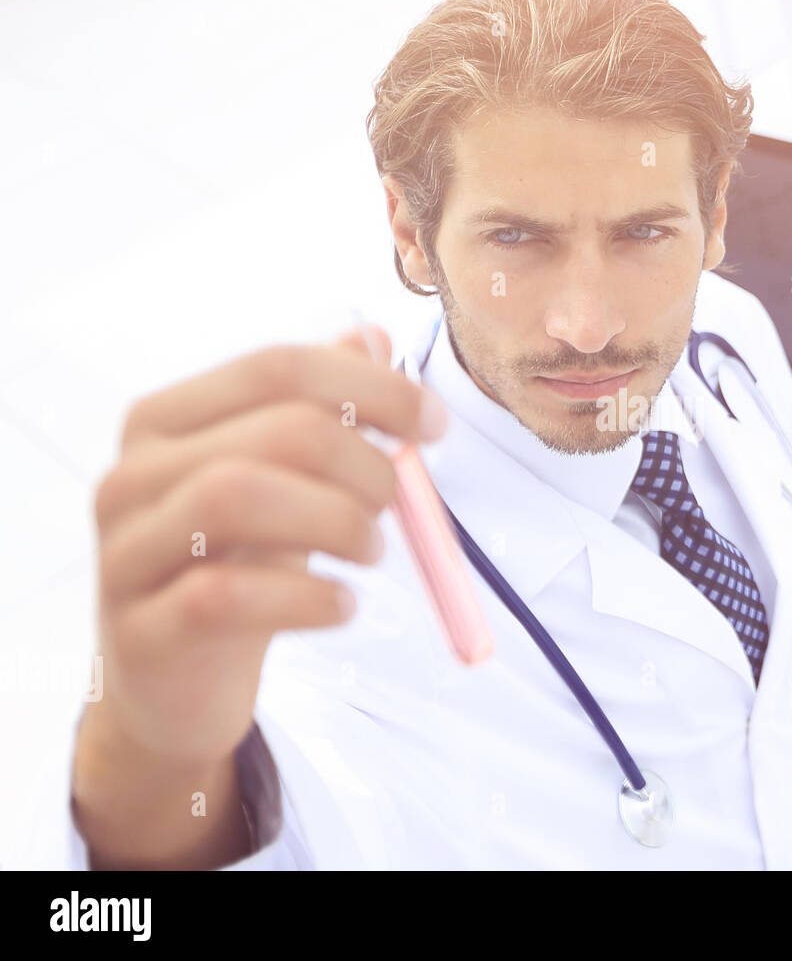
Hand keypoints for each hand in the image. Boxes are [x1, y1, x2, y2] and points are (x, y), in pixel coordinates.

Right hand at [79, 325, 444, 783]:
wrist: (170, 688)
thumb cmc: (236, 568)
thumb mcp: (281, 482)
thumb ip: (318, 408)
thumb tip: (372, 335)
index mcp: (167, 418)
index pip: (278, 367)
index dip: (373, 386)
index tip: (435, 426)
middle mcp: (133, 473)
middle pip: (272, 430)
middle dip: (363, 462)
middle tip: (397, 504)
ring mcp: (125, 552)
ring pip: (236, 497)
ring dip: (336, 521)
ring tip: (371, 551)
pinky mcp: (142, 630)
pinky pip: (223, 597)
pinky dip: (306, 599)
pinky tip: (342, 607)